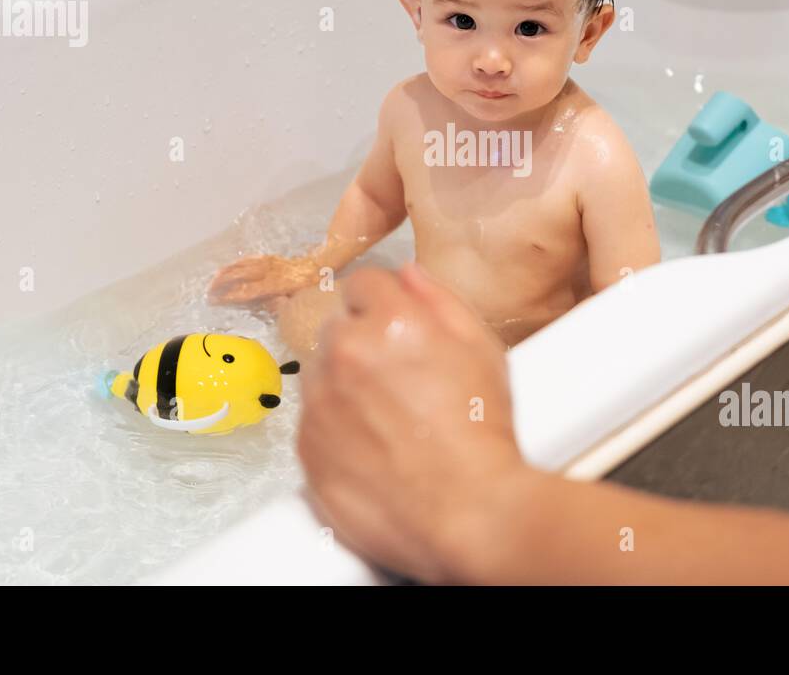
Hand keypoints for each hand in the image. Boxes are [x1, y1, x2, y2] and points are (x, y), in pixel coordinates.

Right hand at [207, 254, 320, 306]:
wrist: (321, 263)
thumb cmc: (311, 285)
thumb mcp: (300, 298)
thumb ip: (282, 303)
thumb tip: (266, 305)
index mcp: (274, 284)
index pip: (246, 291)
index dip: (229, 296)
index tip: (216, 300)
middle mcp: (268, 272)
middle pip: (239, 276)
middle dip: (221, 284)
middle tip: (208, 292)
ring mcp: (268, 263)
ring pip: (242, 265)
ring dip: (226, 272)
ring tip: (213, 280)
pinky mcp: (270, 258)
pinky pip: (250, 259)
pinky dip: (238, 263)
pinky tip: (231, 267)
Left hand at [297, 263, 526, 582]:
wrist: (467, 513)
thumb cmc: (482, 437)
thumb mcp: (482, 349)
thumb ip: (441, 300)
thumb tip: (410, 275)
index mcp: (391, 322)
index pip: (364, 282)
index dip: (385, 303)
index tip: (396, 325)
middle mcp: (346, 355)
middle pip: (337, 325)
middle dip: (363, 342)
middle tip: (401, 378)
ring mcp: (319, 403)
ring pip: (320, 372)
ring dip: (344, 383)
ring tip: (389, 418)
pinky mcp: (306, 447)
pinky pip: (312, 421)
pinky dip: (334, 428)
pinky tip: (373, 446)